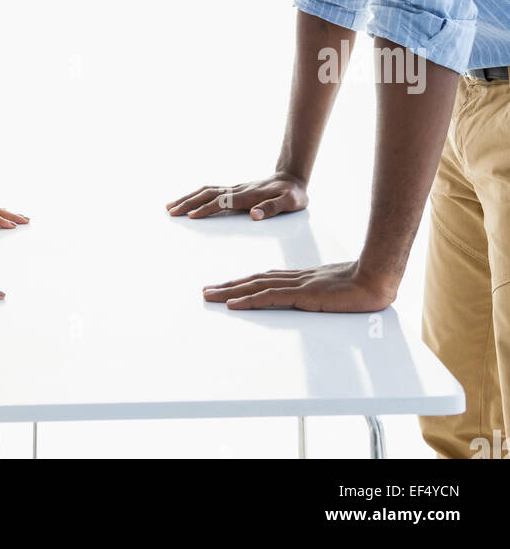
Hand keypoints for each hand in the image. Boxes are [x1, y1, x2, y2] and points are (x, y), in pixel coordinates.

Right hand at [166, 172, 307, 219]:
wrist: (292, 177)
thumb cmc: (292, 194)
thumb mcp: (289, 202)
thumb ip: (272, 208)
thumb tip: (254, 215)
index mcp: (247, 195)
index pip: (222, 202)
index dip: (206, 209)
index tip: (190, 216)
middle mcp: (237, 190)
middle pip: (207, 194)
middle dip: (187, 202)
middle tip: (170, 211)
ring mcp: (234, 188)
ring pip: (206, 191)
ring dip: (187, 197)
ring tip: (170, 205)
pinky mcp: (234, 190)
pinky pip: (210, 191)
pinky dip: (196, 195)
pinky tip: (189, 200)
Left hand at [203, 260, 397, 311]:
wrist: (375, 278)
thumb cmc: (362, 285)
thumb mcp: (336, 290)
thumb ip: (321, 293)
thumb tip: (313, 300)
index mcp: (301, 277)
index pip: (265, 279)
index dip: (244, 282)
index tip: (227, 287)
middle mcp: (293, 278)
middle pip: (254, 280)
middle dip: (229, 286)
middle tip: (207, 292)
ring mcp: (296, 285)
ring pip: (255, 287)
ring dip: (230, 292)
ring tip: (210, 296)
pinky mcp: (301, 295)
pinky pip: (269, 297)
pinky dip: (248, 300)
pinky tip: (233, 304)